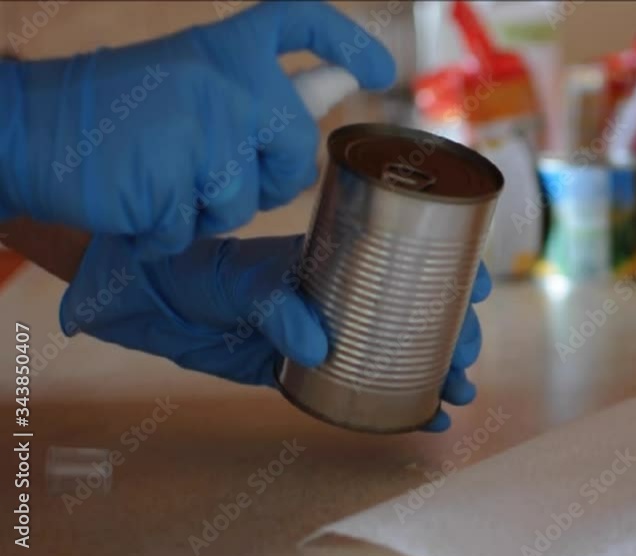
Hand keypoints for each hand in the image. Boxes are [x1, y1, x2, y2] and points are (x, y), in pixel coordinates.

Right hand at [0, 2, 394, 257]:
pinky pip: (193, 230)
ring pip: (246, 202)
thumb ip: (259, 92)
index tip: (379, 71)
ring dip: (203, 209)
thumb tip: (339, 86)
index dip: (347, 45)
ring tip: (157, 175)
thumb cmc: (113, 113)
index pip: (302, 22)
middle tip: (209, 167)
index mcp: (227, 47)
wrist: (23, 130)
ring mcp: (205, 131)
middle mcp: (228, 80)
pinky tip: (134, 198)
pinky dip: (162, 231)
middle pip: (298, 151)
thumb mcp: (191, 80)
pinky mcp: (175, 183)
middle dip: (270, 179)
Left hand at [59, 235, 488, 431]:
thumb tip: (318, 343)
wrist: (155, 306)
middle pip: (418, 312)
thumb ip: (275, 303)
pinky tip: (430, 423)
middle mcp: (347, 296)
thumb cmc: (198, 272)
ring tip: (458, 393)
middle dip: (452, 333)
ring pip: (401, 354)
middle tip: (465, 356)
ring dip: (437, 373)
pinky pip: (366, 392)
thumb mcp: (238, 279)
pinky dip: (400, 409)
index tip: (475, 286)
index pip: (407, 257)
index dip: (449, 269)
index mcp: (339, 258)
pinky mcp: (316, 374)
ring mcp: (335, 335)